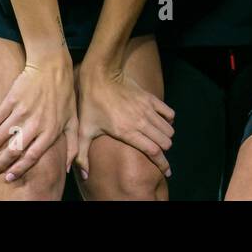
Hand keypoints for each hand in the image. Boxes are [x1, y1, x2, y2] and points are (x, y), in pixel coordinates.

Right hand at [0, 47, 75, 181]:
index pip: (32, 156)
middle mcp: (36, 123)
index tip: (8, 177)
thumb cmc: (65, 94)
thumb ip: (73, 145)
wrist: (52, 66)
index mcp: (51, 130)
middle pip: (14, 150)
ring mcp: (22, 111)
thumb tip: (69, 168)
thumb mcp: (73, 120)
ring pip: (0, 137)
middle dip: (0, 163)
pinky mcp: (11, 100)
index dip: (19, 169)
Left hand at [73, 63, 174, 179]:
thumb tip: (85, 175)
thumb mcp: (84, 130)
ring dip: (166, 136)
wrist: (101, 76)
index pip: (153, 151)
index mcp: (127, 132)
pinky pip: (169, 113)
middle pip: (165, 141)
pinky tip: (161, 122)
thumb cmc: (91, 104)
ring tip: (158, 139)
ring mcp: (148, 109)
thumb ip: (82, 154)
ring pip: (168, 129)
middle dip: (164, 150)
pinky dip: (168, 120)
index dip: (162, 163)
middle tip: (158, 153)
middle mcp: (141, 122)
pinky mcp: (151, 99)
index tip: (167, 172)